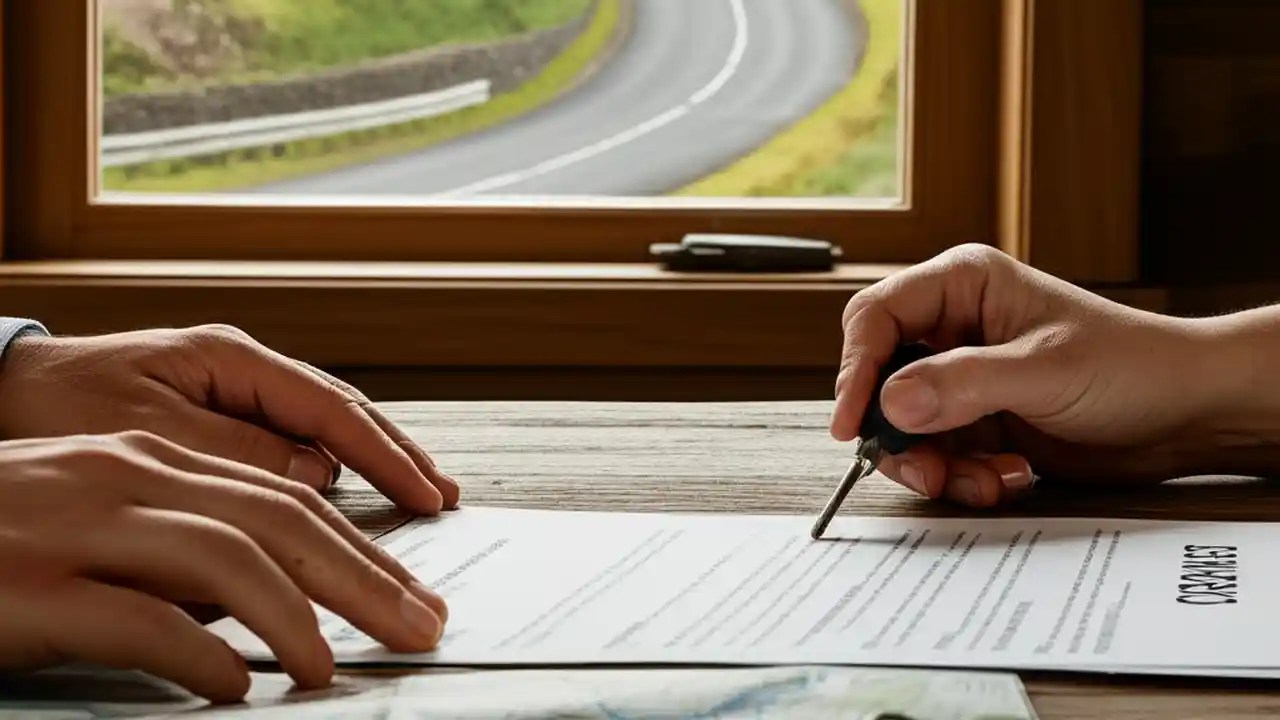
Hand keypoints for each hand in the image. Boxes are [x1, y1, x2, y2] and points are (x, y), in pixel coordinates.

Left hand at [0, 325, 456, 513]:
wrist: (0, 393)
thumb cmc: (55, 409)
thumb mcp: (143, 435)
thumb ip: (232, 451)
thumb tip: (315, 472)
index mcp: (230, 360)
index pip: (330, 408)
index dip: (384, 454)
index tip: (425, 493)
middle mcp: (241, 371)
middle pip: (342, 412)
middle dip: (396, 454)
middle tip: (443, 495)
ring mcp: (234, 393)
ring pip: (322, 429)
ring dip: (369, 463)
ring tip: (416, 496)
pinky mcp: (219, 419)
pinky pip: (290, 446)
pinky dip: (328, 470)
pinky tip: (347, 495)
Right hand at [0, 431, 446, 701]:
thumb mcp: (97, 520)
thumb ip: (179, 542)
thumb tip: (275, 589)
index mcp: (144, 463)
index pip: (281, 497)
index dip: (358, 547)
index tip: (411, 592)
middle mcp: (119, 480)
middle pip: (276, 521)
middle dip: (363, 577)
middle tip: (420, 628)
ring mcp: (70, 527)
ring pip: (222, 559)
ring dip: (295, 617)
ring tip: (334, 668)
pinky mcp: (24, 586)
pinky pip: (134, 620)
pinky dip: (198, 655)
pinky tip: (231, 687)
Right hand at [831, 244, 1234, 507]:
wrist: (1186, 414)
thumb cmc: (1132, 365)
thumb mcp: (1044, 371)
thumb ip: (963, 385)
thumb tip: (890, 400)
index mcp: (963, 286)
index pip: (876, 318)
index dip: (854, 369)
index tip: (851, 422)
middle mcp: (954, 329)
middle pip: (880, 379)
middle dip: (898, 432)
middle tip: (924, 468)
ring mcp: (964, 378)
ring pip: (905, 426)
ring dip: (935, 464)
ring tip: (982, 478)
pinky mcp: (977, 421)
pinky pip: (938, 454)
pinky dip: (962, 476)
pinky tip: (1007, 475)